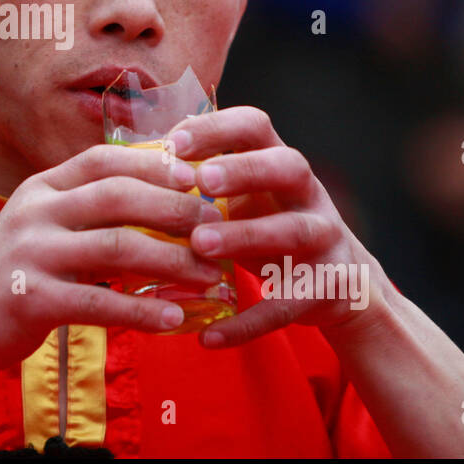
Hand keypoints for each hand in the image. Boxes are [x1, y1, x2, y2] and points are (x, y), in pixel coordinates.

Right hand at [0, 144, 227, 369]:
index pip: (105, 159)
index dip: (155, 164)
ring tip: (209, 276)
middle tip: (215, 227)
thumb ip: (88, 207)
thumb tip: (161, 197)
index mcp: (43, 186)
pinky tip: (174, 318)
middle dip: (175, 209)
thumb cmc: (15, 269)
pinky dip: (144, 311)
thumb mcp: (43, 222)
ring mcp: (33, 254)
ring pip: (118, 247)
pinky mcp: (34, 299)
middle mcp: (37, 211)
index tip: (197, 178)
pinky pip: (101, 302)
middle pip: (119, 197)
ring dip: (173, 262)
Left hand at [165, 107, 394, 348]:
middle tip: (202, 180)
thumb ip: (200, 184)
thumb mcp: (244, 198)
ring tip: (200, 245)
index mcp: (279, 163)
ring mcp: (323, 239)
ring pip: (294, 230)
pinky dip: (247, 323)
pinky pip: (286, 306)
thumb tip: (124, 171)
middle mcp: (308, 195)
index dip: (218, 128)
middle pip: (288, 166)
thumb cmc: (269, 227)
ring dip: (246, 235)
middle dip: (245, 170)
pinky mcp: (324, 288)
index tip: (173, 142)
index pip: (255, 125)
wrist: (339, 284)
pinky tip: (208, 338)